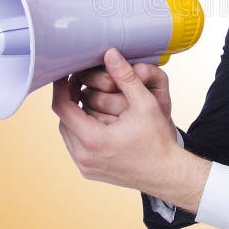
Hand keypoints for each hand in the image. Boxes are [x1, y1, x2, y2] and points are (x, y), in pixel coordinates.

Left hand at [52, 48, 208, 210]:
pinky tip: (94, 120)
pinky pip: (75, 147)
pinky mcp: (90, 172)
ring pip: (67, 134)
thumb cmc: (158, 140)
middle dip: (68, 100)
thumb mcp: (145, 103)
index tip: (66, 73)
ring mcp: (85, 167)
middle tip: (79, 83)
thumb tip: (110, 55)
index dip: (61, 87)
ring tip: (86, 99)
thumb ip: (126, 77)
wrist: (167, 173)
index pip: (62, 107)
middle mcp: (83, 156)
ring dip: (73, 116)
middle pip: (63, 120)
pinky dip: (80, 131)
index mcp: (92, 139)